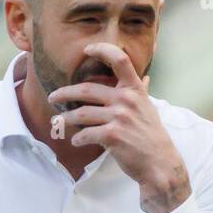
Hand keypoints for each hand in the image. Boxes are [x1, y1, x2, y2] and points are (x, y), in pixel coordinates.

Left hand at [47, 42, 190, 212]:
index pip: (120, 60)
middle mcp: (126, 99)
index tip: (87, 49)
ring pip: (81, 113)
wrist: (160, 163)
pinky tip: (76, 141)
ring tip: (59, 123)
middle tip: (52, 97)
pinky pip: (86, 133)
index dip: (102, 50)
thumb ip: (142, 91)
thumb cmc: (152, 136)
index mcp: (135, 89)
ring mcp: (119, 117)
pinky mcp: (112, 135)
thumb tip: (146, 77)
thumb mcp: (149, 108)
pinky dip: (78, 138)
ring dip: (66, 119)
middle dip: (64, 93)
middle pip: (87, 89)